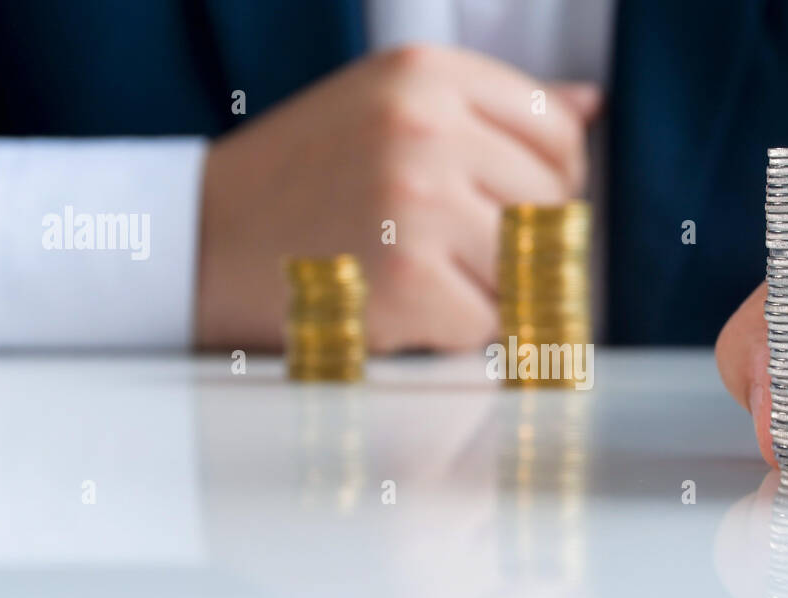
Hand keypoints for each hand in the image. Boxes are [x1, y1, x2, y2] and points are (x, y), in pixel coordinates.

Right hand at [196, 45, 598, 351]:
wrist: (197, 242)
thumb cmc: (298, 179)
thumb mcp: (386, 107)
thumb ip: (490, 107)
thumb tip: (591, 105)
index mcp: (425, 75)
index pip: (557, 133)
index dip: (547, 182)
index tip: (505, 204)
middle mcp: (426, 129)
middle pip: (551, 207)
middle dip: (516, 243)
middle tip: (451, 253)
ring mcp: (417, 205)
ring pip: (526, 270)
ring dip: (485, 290)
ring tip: (420, 276)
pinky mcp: (407, 281)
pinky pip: (487, 324)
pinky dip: (450, 332)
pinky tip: (395, 307)